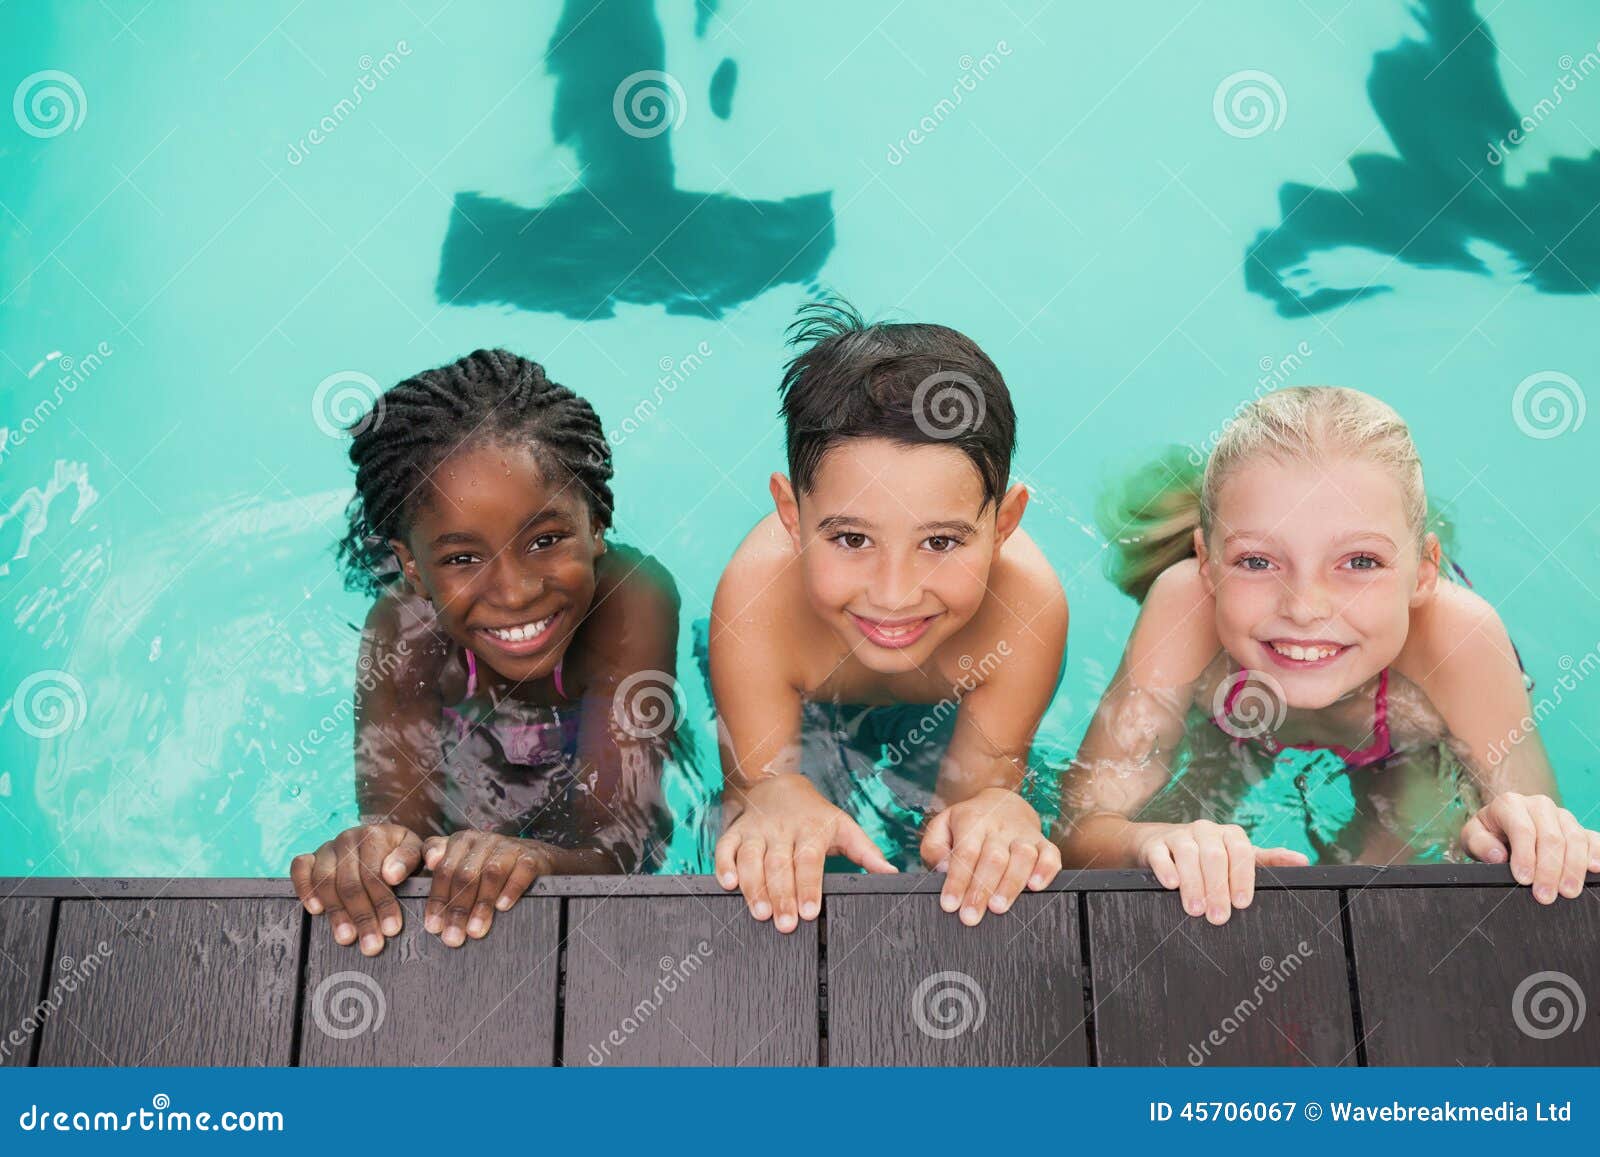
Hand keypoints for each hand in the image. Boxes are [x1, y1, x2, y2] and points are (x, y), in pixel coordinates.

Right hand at [290, 822, 424, 955]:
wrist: (383, 838)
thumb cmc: (400, 852)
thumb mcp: (415, 851)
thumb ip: (409, 859)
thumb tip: (392, 875)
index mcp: (375, 835)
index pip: (375, 874)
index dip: (383, 903)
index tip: (392, 929)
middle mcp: (348, 839)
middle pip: (351, 883)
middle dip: (363, 917)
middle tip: (372, 945)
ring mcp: (328, 847)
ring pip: (325, 881)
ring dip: (336, 913)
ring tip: (347, 938)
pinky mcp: (312, 856)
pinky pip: (299, 869)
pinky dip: (304, 888)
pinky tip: (315, 909)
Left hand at [422, 831, 552, 946]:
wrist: (535, 857)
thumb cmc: (490, 865)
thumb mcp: (463, 861)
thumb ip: (442, 864)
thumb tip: (429, 863)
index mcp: (462, 841)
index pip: (444, 869)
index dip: (437, 899)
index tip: (434, 926)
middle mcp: (484, 841)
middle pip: (466, 874)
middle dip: (457, 909)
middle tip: (453, 937)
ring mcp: (509, 847)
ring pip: (491, 874)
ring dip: (481, 905)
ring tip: (475, 931)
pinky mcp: (531, 857)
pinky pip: (520, 873)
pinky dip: (510, 890)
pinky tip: (502, 907)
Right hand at [715, 773, 896, 932]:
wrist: (780, 784)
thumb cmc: (816, 816)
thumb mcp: (844, 827)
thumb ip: (866, 851)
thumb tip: (891, 874)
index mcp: (811, 829)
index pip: (809, 859)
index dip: (808, 885)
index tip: (809, 912)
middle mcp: (782, 829)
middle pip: (780, 863)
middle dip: (781, 894)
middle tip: (784, 924)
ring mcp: (756, 830)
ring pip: (752, 857)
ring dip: (754, 886)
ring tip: (759, 912)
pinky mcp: (736, 831)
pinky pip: (725, 847)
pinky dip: (724, 865)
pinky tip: (728, 884)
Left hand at [920, 787, 1060, 924]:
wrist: (1002, 803)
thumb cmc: (966, 824)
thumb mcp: (941, 828)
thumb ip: (935, 848)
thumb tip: (944, 869)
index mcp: (972, 820)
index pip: (965, 852)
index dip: (957, 880)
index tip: (950, 905)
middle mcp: (999, 826)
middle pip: (993, 858)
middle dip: (982, 890)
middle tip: (970, 917)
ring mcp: (1023, 834)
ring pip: (1022, 856)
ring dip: (1011, 884)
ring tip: (998, 908)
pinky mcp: (1043, 842)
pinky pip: (1051, 854)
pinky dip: (1046, 871)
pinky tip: (1036, 887)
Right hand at [1137, 820, 1308, 924]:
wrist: (1158, 844)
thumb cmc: (1206, 855)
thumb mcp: (1238, 857)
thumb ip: (1269, 860)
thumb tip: (1303, 862)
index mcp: (1229, 834)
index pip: (1240, 851)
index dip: (1242, 877)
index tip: (1242, 903)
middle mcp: (1205, 831)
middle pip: (1214, 856)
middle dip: (1218, 888)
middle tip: (1218, 917)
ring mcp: (1178, 836)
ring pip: (1188, 854)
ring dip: (1194, 883)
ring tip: (1196, 910)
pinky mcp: (1154, 844)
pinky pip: (1160, 854)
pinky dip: (1166, 869)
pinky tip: (1171, 885)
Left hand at [1460, 792, 1599, 903]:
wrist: (1503, 828)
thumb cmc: (1489, 835)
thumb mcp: (1473, 837)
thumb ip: (1480, 844)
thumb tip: (1497, 855)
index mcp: (1510, 804)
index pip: (1522, 829)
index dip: (1525, 856)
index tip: (1524, 880)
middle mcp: (1539, 805)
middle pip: (1551, 837)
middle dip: (1549, 869)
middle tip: (1545, 895)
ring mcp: (1562, 815)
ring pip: (1575, 838)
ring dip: (1573, 868)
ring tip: (1567, 892)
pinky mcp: (1578, 827)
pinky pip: (1593, 838)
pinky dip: (1596, 853)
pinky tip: (1594, 869)